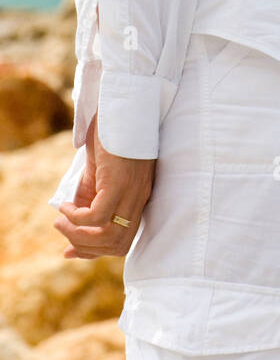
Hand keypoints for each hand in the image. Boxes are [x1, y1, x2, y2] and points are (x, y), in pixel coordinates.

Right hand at [53, 114, 155, 258]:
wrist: (127, 107)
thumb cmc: (114, 135)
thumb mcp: (102, 171)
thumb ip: (92, 193)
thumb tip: (73, 216)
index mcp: (137, 199)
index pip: (123, 241)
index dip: (96, 251)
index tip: (71, 250)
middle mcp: (138, 199)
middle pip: (119, 245)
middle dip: (86, 247)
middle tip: (63, 231)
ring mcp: (131, 192)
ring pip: (107, 234)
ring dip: (78, 235)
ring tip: (60, 221)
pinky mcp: (120, 182)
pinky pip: (97, 215)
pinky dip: (77, 217)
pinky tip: (66, 206)